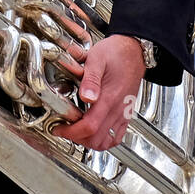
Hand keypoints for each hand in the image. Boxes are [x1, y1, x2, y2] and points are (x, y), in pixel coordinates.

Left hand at [51, 34, 145, 150]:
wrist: (135, 51)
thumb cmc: (116, 53)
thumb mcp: (98, 58)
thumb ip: (90, 79)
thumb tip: (85, 97)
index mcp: (109, 97)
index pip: (89, 127)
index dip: (71, 132)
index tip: (59, 128)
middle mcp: (117, 109)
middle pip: (96, 139)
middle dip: (77, 138)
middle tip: (64, 129)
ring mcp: (122, 113)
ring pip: (106, 142)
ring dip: (89, 141)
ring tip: (76, 131)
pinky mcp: (126, 114)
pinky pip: (117, 137)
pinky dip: (104, 141)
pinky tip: (94, 132)